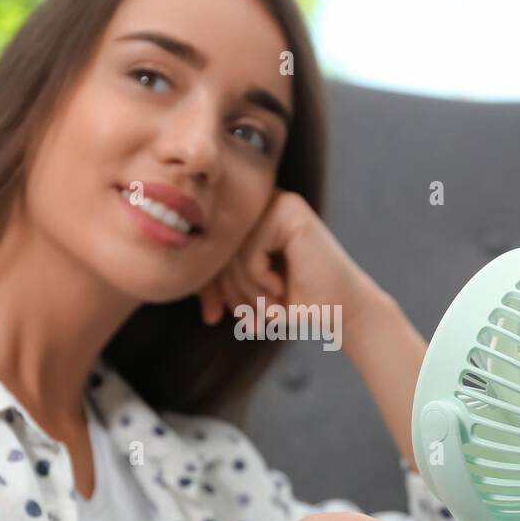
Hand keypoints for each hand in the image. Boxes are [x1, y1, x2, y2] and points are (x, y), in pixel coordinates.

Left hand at [197, 189, 381, 328]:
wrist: (341, 311)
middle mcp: (262, 205)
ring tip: (271, 304)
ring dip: (248, 289)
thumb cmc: (296, 302)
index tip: (211, 317)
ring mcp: (277, 203)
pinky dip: (261, 276)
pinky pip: (249, 249)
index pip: (210, 247)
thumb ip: (218, 281)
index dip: (207, 285)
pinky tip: (281, 285)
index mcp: (251, 220)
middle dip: (230, 291)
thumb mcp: (246, 291)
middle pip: (217, 248)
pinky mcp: (289, 211)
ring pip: (231, 251)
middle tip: (253, 316)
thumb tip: (178, 282)